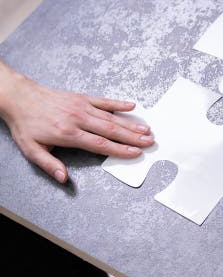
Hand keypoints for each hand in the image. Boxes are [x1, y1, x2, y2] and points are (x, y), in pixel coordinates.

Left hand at [0, 70, 152, 183]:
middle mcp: (78, 119)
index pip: (100, 144)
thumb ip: (49, 164)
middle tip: (149, 142)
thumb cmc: (26, 125)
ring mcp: (82, 107)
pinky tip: (132, 108)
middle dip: (132, 137)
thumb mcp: (31, 149)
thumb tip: (63, 178)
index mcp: (68, 134)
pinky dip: (118, 104)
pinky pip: (104, 101)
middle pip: (110, 130)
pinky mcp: (82, 98)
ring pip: (110, 117)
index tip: (135, 153)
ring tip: (146, 130)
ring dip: (130, 124)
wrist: (20, 98)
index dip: (120, 149)